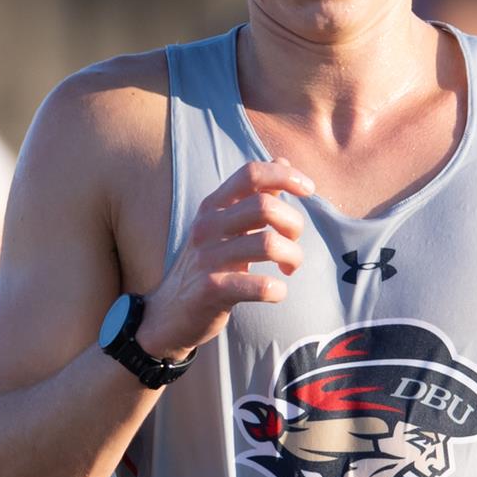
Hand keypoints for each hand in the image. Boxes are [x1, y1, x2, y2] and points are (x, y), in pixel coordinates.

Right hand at [138, 158, 314, 361]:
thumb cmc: (205, 267)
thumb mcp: (223, 226)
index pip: (251, 174)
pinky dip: (277, 289)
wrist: (168, 314)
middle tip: (294, 243)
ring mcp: (208, 258)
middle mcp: (207, 227)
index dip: (285, 175)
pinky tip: (276, 292)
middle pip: (265, 206)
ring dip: (293, 257)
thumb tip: (282, 162)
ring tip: (289, 268)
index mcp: (213, 207)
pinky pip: (258, 285)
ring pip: (268, 244)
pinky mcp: (211, 290)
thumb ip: (253, 196)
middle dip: (294, 224)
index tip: (309, 189)